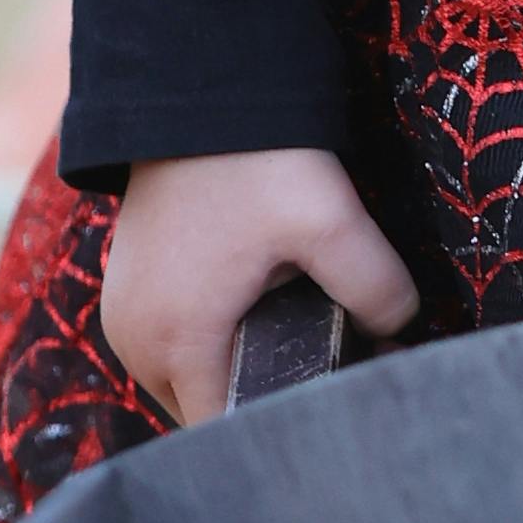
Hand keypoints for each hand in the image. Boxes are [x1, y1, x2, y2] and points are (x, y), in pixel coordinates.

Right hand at [99, 147, 419, 431]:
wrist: (193, 88)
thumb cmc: (254, 160)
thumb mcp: (332, 223)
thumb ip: (377, 289)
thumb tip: (398, 331)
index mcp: (178, 342)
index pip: (228, 433)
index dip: (285, 433)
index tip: (336, 418)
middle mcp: (135, 342)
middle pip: (207, 414)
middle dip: (266, 407)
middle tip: (336, 384)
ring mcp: (124, 317)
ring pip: (190, 382)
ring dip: (240, 376)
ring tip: (307, 355)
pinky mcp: (128, 289)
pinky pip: (173, 346)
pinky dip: (213, 347)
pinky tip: (264, 326)